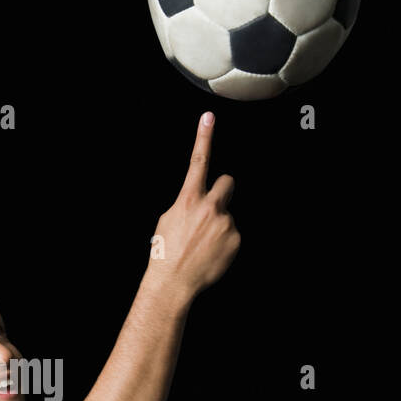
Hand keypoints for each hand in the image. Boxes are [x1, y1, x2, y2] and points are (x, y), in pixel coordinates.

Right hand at [149, 112, 239, 303]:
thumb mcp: (167, 220)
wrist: (173, 283)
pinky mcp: (236, 239)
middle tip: (212, 209)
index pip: (199, 161)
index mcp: (188, 199)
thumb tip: (197, 200)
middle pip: (228, 182)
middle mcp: (210, 207)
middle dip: (223, 191)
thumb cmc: (165, 252)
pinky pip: (234, 234)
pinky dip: (225, 242)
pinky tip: (211, 253)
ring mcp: (226, 223)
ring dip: (220, 224)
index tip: (209, 117)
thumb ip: (186, 204)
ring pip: (228, 214)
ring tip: (204, 244)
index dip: (204, 137)